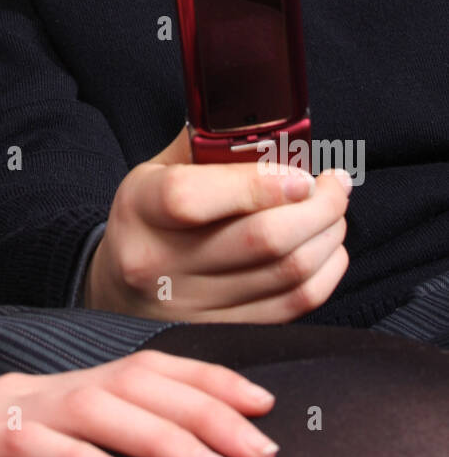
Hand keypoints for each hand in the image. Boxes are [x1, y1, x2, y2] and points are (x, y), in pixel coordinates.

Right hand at [0, 347, 279, 456]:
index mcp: (50, 395)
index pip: (139, 371)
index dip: (205, 382)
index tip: (264, 405)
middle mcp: (25, 392)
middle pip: (126, 381)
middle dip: (203, 410)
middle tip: (262, 448)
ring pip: (88, 407)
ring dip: (161, 437)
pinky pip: (28, 448)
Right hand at [84, 126, 350, 322]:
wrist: (121, 288)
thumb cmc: (151, 217)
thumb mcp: (157, 170)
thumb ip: (207, 145)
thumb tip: (270, 123)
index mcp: (141, 209)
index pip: (192, 198)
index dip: (257, 185)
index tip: (301, 175)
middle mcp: (160, 263)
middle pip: (260, 240)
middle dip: (318, 207)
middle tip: (335, 186)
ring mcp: (192, 306)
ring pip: (287, 273)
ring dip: (327, 236)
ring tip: (334, 211)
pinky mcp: (223, 332)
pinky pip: (294, 305)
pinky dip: (325, 272)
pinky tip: (327, 247)